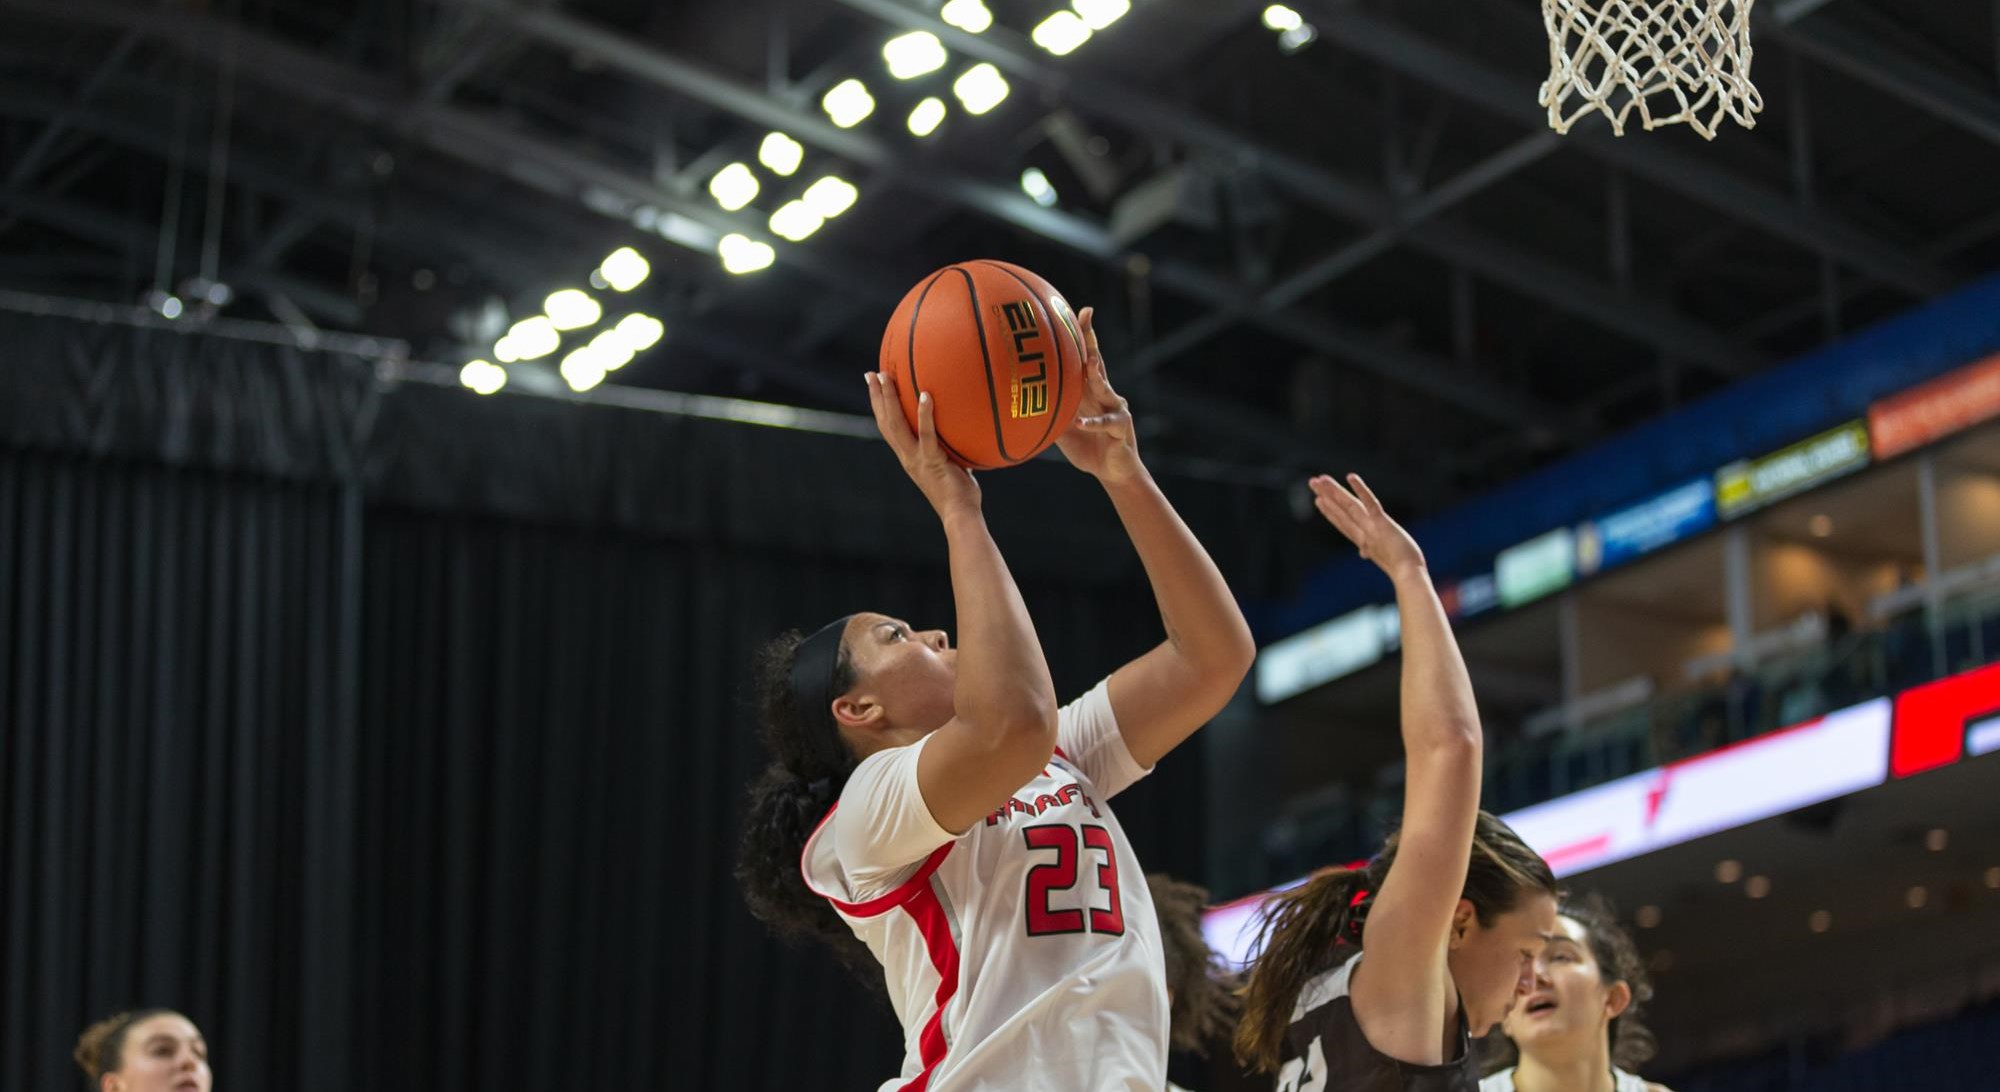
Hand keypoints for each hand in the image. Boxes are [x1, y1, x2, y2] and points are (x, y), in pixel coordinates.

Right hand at [867, 372, 980, 516]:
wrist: (959, 515)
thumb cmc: (960, 494)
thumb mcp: (951, 465)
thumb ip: (950, 448)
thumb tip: (963, 430)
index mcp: (908, 457)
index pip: (888, 428)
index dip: (879, 407)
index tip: (874, 386)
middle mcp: (907, 456)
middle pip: (885, 421)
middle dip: (876, 396)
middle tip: (871, 374)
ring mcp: (917, 459)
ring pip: (897, 424)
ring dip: (890, 399)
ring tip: (886, 376)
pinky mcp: (932, 461)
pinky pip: (927, 434)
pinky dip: (926, 414)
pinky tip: (926, 395)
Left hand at [1054, 307, 1143, 485]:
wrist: (1112, 470)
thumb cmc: (1086, 446)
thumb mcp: (1061, 429)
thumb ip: (1046, 414)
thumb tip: (1014, 406)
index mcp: (1089, 391)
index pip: (1083, 357)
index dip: (1080, 334)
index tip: (1072, 311)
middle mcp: (1104, 394)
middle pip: (1097, 361)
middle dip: (1091, 339)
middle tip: (1086, 315)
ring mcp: (1115, 408)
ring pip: (1105, 388)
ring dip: (1096, 375)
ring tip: (1087, 363)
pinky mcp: (1121, 427)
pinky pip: (1105, 424)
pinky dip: (1091, 424)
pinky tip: (1078, 423)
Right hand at [1309, 473, 1425, 578]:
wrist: (1408, 575)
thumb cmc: (1403, 569)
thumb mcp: (1385, 557)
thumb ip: (1372, 551)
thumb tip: (1362, 553)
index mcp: (1363, 541)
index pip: (1343, 523)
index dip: (1330, 511)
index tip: (1319, 500)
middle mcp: (1362, 533)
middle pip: (1341, 511)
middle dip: (1326, 496)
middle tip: (1312, 482)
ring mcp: (1370, 527)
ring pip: (1349, 505)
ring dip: (1334, 491)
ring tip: (1320, 480)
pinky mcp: (1381, 522)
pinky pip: (1370, 503)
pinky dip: (1360, 489)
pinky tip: (1350, 476)